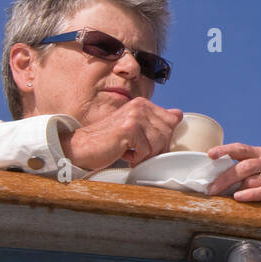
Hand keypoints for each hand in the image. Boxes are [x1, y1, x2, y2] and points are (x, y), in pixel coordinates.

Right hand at [59, 99, 182, 169]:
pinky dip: (136, 158)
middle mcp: (140, 106)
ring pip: (159, 143)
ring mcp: (135, 116)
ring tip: (130, 152)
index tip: (148, 143)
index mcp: (143, 103)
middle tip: (137, 150)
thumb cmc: (109, 141)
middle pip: (167, 133)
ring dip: (145, 154)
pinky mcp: (129, 129)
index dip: (165, 137)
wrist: (82, 147)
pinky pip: (147, 151)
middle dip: (155, 148)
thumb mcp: (134, 128)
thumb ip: (155, 121)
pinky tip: (124, 153)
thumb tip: (178, 115)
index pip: (173, 120)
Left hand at [206, 143, 260, 201]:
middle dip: (226, 177)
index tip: (210, 154)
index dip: (225, 150)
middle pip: (245, 166)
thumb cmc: (256, 191)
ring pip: (253, 179)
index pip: (240, 148)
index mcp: (258, 154)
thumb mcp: (244, 178)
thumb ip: (232, 175)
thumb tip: (207, 180)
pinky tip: (239, 197)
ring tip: (225, 197)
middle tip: (211, 189)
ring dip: (237, 188)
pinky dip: (250, 194)